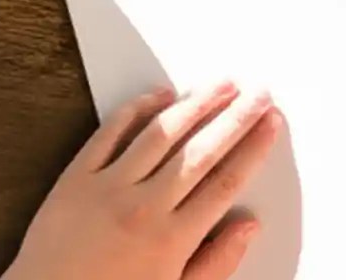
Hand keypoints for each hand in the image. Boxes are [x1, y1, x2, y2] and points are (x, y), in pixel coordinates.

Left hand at [4, 81, 282, 279]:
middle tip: (259, 94)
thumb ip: (215, 264)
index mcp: (172, 241)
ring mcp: (107, 189)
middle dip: (237, 118)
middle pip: (202, 151)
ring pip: (162, 133)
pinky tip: (160, 95)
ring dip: (196, 104)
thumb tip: (248, 227)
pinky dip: (137, 109)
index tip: (270, 124)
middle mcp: (144, 209)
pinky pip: (110, 133)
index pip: (226, 182)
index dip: (253, 148)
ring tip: (220, 84)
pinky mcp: (75, 179)